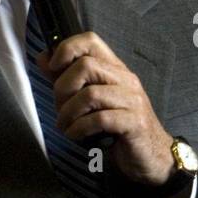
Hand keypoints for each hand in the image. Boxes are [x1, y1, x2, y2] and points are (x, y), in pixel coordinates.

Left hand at [35, 32, 175, 187]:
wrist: (153, 157)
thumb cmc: (120, 129)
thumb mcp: (92, 101)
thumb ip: (68, 79)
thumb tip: (44, 58)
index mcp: (115, 70)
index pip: (91, 40)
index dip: (67, 48)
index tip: (53, 68)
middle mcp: (125, 80)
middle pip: (86, 65)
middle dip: (62, 89)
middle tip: (60, 109)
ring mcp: (132, 101)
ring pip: (90, 94)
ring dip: (68, 113)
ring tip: (66, 126)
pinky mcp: (134, 123)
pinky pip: (100, 119)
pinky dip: (80, 128)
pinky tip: (77, 135)